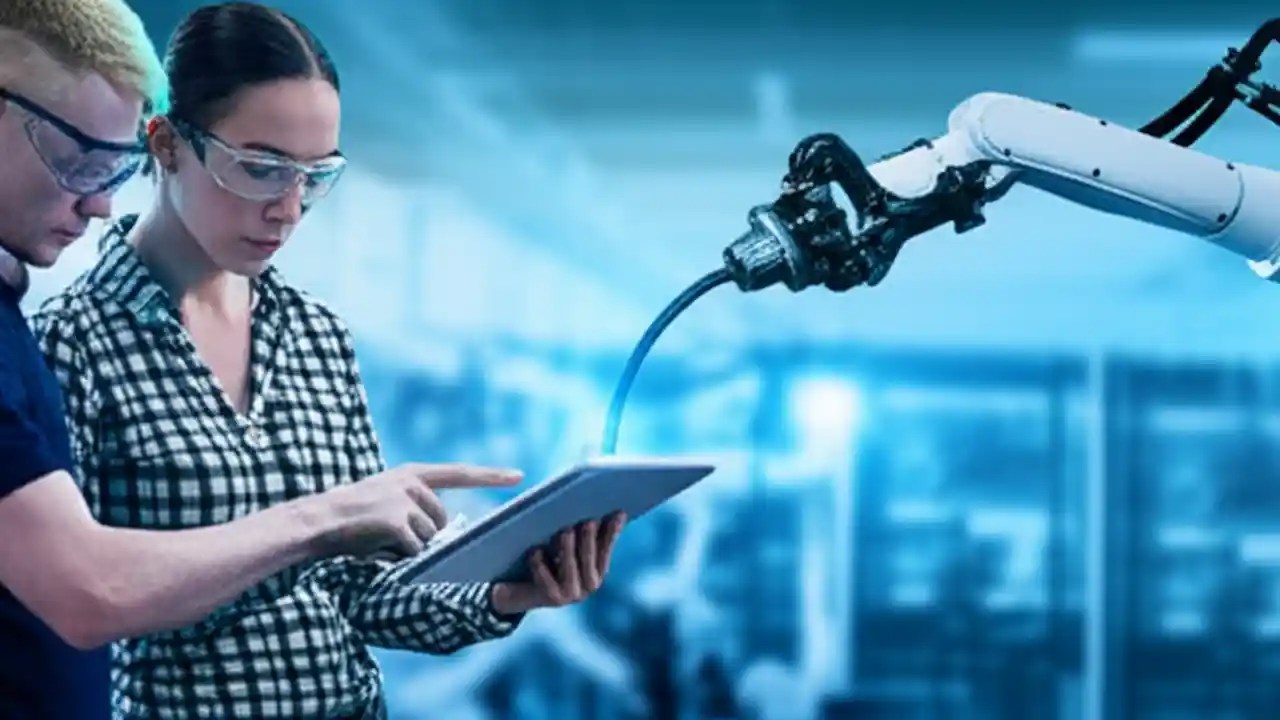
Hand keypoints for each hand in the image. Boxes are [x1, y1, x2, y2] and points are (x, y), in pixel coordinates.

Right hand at [302, 463, 522, 558]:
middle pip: (441, 522)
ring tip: (378, 542)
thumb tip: (442, 536)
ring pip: (428, 539)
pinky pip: (413, 550)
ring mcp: (404, 499)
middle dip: (425, 538)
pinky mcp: (396, 520)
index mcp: (411, 474)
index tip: (518, 475)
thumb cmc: (351, 519)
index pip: (459, 473)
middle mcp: (410, 482)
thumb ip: (416, 508)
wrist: (315, 521)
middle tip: (390, 539)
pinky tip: (378, 551)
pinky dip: (399, 558)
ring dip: (409, 549)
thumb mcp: (386, 502)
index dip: (490, 475)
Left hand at [490, 512, 625, 615]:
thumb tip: (602, 504)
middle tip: (588, 520)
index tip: (617, 512)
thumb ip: (585, 533)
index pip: (607, 548)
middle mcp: (589, 586)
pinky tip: (535, 550)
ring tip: (565, 531)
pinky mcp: (551, 599)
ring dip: (567, 550)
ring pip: (570, 569)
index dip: (612, 531)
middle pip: (589, 558)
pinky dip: (540, 565)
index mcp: (598, 571)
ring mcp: (571, 594)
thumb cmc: (549, 562)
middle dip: (588, 539)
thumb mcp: (569, 548)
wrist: (522, 592)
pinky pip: (545, 580)